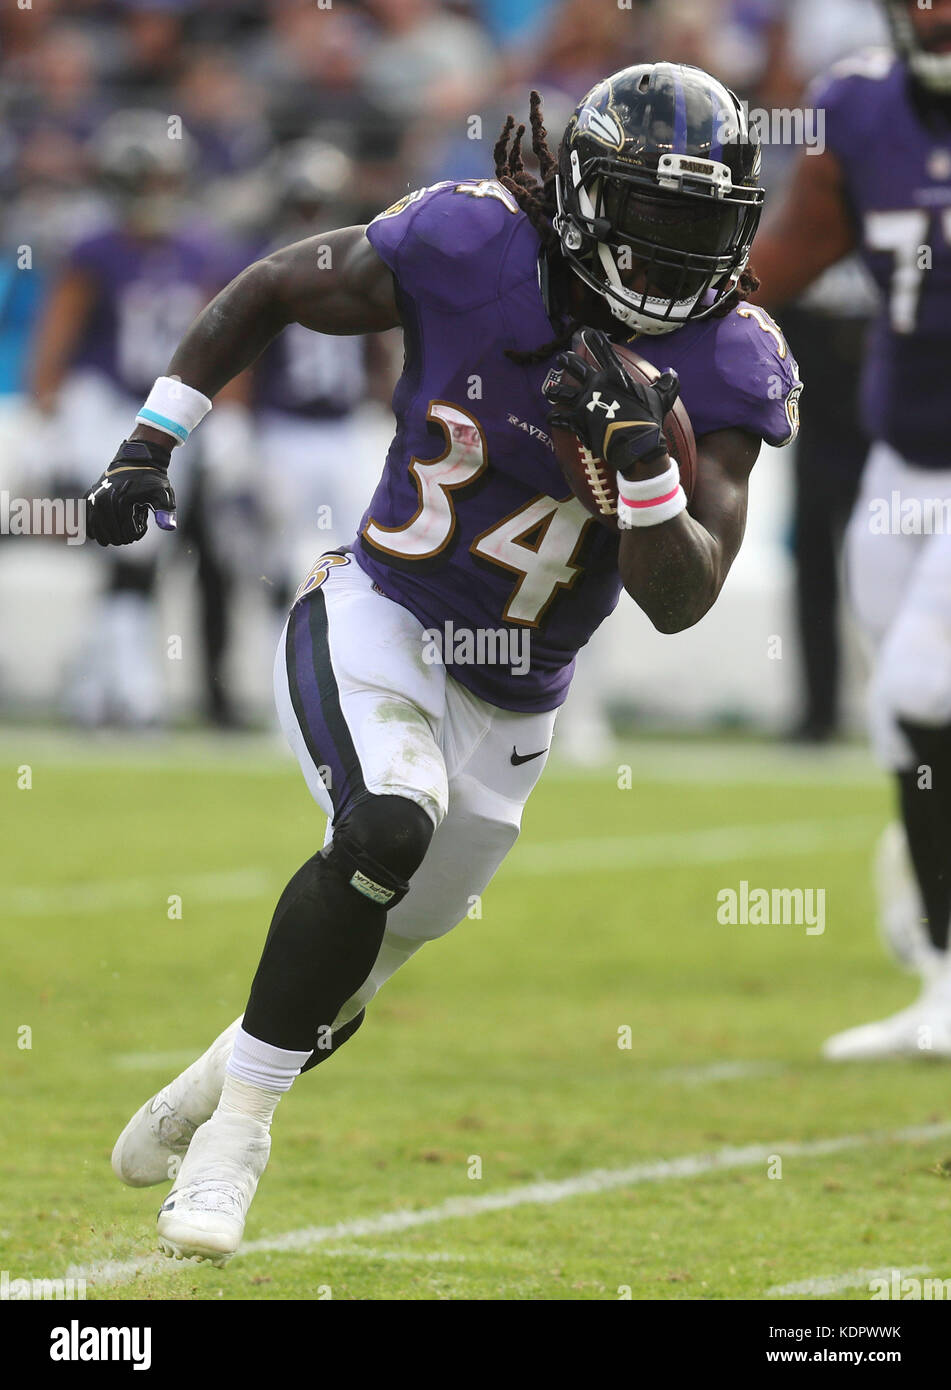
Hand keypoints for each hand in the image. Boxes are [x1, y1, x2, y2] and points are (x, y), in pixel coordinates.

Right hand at [85, 439, 176, 545]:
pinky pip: (84, 516)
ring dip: (102, 535)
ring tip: (108, 540)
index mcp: (122, 501)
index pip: (125, 530)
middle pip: (109, 530)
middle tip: (123, 539)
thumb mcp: (163, 493)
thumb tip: (168, 527)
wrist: (136, 461)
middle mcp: (105, 499)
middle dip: (118, 538)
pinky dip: (88, 526)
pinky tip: (94, 535)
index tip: (139, 530)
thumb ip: (166, 511)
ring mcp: (95, 497)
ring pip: (94, 525)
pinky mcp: (89, 495)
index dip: (134, 535)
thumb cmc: (151, 480)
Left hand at [544, 328, 679, 476]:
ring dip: (554, 391)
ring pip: (562, 393)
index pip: (603, 351)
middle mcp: (595, 386)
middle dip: (567, 361)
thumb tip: (671, 373)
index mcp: (614, 376)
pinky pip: (561, 418)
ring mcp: (584, 403)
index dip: (594, 340)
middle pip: (575, 367)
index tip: (586, 332)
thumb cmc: (648, 420)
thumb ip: (666, 384)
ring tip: (548, 391)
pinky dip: (555, 418)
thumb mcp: (662, 398)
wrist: (634, 444)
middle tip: (561, 358)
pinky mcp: (577, 421)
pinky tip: (551, 417)